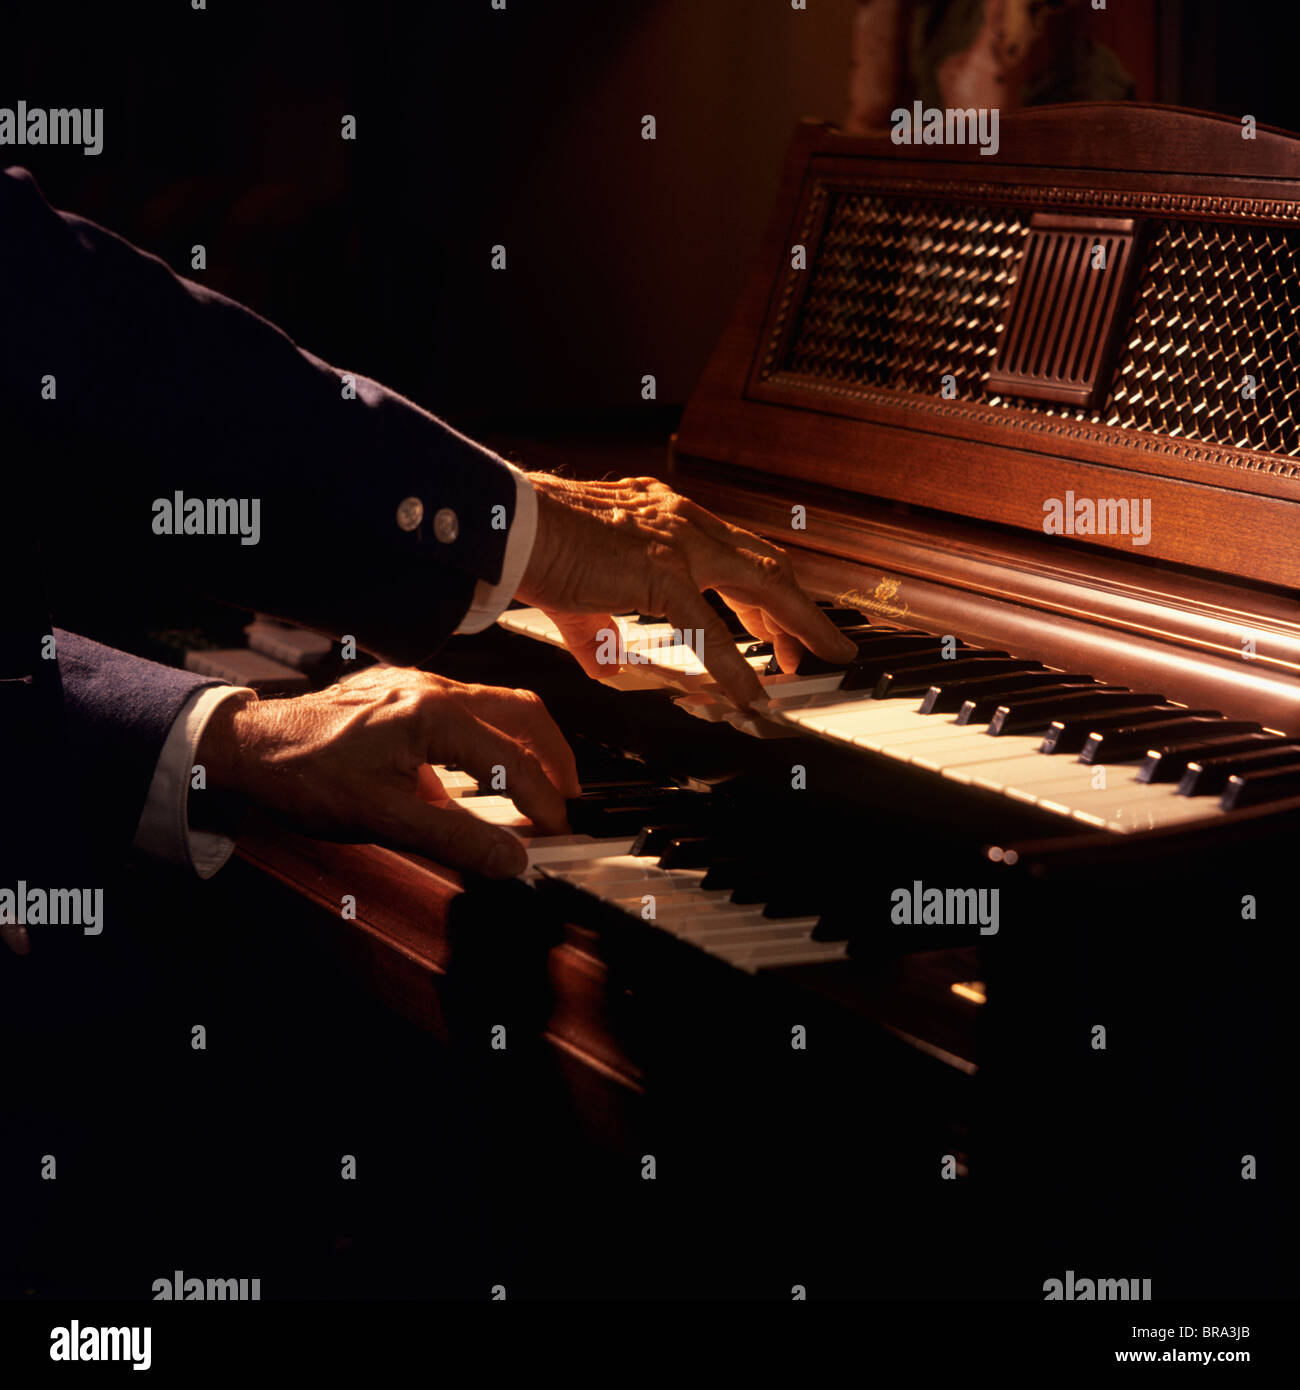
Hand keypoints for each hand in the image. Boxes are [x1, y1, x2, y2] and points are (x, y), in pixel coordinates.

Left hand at [198, 667, 580, 876]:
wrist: (249, 746)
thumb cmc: (304, 775)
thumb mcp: (383, 818)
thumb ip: (455, 839)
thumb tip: (511, 860)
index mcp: (435, 714)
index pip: (513, 760)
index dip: (544, 801)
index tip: (559, 831)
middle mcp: (433, 689)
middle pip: (523, 713)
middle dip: (555, 757)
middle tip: (570, 799)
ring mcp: (417, 686)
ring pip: (497, 705)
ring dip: (525, 745)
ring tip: (538, 785)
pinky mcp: (402, 693)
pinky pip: (466, 708)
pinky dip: (490, 739)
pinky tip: (479, 773)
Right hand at [516, 473, 856, 707]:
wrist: (511, 528)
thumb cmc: (537, 549)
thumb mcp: (582, 596)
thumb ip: (601, 631)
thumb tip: (608, 664)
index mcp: (667, 517)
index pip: (737, 554)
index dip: (766, 595)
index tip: (780, 628)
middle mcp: (683, 521)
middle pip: (766, 564)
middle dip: (799, 610)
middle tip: (817, 648)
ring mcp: (678, 541)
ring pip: (763, 583)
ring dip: (797, 625)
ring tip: (817, 659)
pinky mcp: (662, 572)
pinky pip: (711, 629)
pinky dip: (736, 666)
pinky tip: (751, 695)